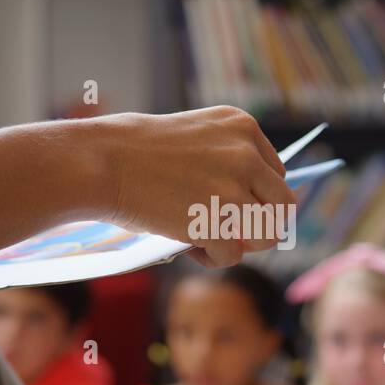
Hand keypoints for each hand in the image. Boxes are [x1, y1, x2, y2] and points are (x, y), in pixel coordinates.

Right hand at [96, 106, 295, 266]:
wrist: (101, 161)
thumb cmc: (135, 151)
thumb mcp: (194, 137)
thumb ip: (227, 161)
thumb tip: (252, 206)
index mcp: (243, 127)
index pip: (276, 174)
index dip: (257, 197)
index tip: (234, 207)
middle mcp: (246, 155)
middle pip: (283, 205)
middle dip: (261, 224)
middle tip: (232, 231)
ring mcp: (234, 189)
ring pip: (267, 235)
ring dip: (241, 243)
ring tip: (209, 240)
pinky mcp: (217, 223)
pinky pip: (232, 255)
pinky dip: (212, 257)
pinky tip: (188, 245)